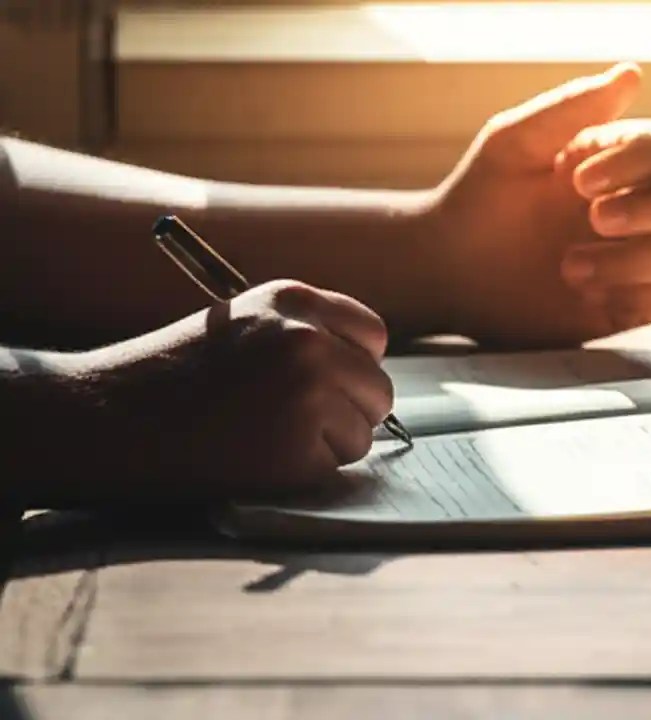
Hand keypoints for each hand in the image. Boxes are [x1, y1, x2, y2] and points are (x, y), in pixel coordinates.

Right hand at [48, 281, 392, 503]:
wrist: (101, 417)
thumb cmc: (165, 377)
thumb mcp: (239, 326)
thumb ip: (302, 337)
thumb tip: (364, 373)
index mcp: (294, 301)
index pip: (372, 335)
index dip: (354, 367)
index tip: (330, 384)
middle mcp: (308, 340)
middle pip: (377, 390)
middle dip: (347, 413)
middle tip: (288, 423)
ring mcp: (308, 394)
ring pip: (361, 435)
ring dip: (324, 448)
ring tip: (259, 437)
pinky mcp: (298, 449)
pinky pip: (332, 471)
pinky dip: (301, 476)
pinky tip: (252, 460)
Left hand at [426, 62, 650, 348]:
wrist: (448, 269)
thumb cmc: (479, 198)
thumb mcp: (513, 143)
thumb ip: (571, 108)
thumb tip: (631, 73)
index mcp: (619, 159)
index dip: (637, 161)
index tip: (576, 181)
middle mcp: (641, 205)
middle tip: (597, 219)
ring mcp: (639, 257)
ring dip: (636, 259)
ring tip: (569, 267)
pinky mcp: (630, 304)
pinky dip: (638, 294)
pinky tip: (586, 292)